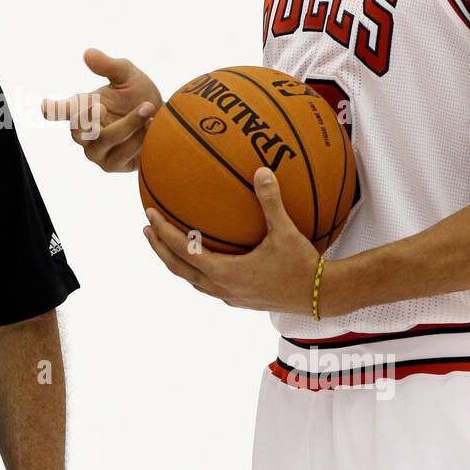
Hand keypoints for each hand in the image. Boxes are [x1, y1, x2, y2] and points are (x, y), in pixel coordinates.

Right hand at [41, 48, 161, 172]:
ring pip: (103, 141)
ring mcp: (96, 152)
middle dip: (88, 118)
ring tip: (148, 109)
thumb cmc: (140, 96)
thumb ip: (109, 66)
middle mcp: (84, 133)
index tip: (45, 107)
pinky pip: (120, 154)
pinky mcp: (113, 165)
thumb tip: (88, 54)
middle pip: (77, 129)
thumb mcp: (128, 75)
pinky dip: (136, 139)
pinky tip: (149, 126)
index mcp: (81, 108)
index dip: (51, 110)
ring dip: (127, 124)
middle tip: (102, 106)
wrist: (165, 120)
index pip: (61, 110)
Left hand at [141, 166, 318, 313]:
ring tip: (167, 244)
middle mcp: (221, 287)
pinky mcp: (240, 300)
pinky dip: (196, 269)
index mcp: (224, 272)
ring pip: (191, 279)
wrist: (322, 297)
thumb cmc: (303, 265)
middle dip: (160, 248)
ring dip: (176, 261)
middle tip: (147, 228)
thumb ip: (270, 201)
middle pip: (178, 268)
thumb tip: (261, 170)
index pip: (183, 250)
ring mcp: (229, 296)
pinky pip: (207, 284)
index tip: (148, 216)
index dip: (163, 233)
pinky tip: (203, 257)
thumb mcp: (285, 231)